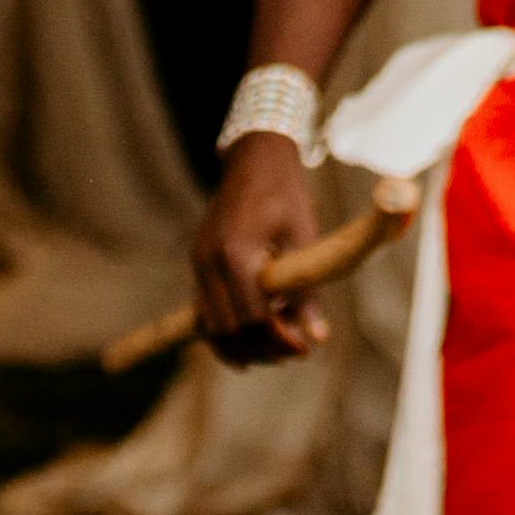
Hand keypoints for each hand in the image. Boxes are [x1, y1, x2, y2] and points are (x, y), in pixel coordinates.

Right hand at [190, 134, 333, 363]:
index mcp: (236, 253)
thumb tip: (317, 337)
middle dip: (260, 349)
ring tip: (272, 354)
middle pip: (227, 329)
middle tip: (292, 354)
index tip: (304, 349)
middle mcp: (208, 262)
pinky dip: (223, 332)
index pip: (252, 317)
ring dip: (239, 347)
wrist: (253, 160)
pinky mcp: (197, 263)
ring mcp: (198, 263)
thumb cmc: (284, 195)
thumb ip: (306, 288)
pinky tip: (247, 343)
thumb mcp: (303, 236)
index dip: (278, 340)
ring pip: (208, 326)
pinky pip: (203, 310)